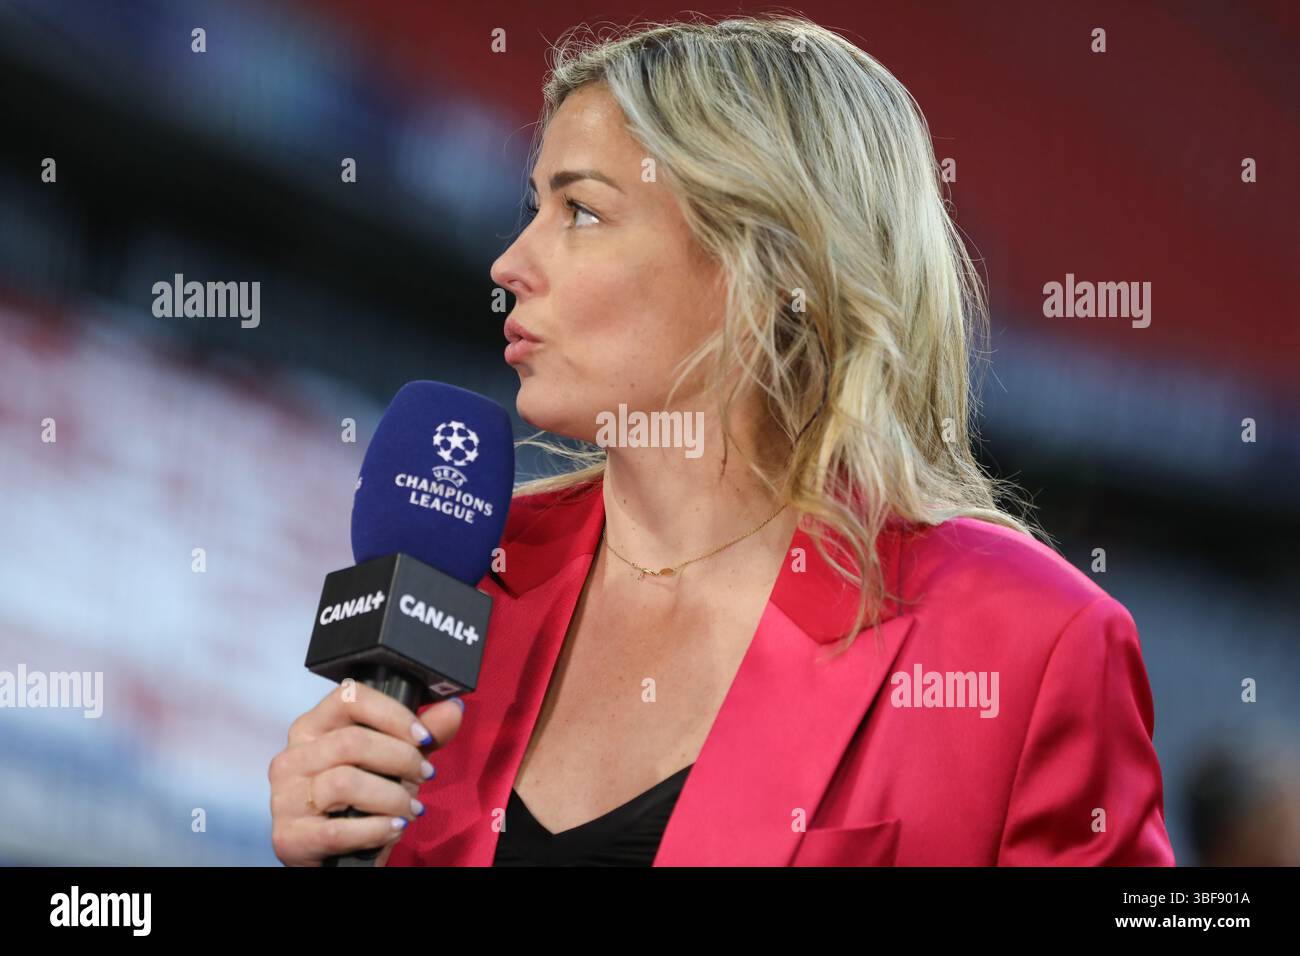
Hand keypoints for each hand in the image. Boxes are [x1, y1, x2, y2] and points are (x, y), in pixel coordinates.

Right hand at [268, 682, 463, 865]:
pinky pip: (338, 830)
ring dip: (392, 798)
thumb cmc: (361, 800)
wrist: (336, 855)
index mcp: (312, 728)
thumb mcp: (394, 763)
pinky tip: (393, 829)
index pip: (349, 698)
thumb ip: (421, 736)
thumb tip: (452, 708)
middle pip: (352, 742)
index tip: (424, 736)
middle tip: (426, 775)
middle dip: (401, 759)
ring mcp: (284, 798)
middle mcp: (292, 757)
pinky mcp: (288, 837)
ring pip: (345, 783)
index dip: (392, 714)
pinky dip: (376, 829)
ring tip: (410, 808)